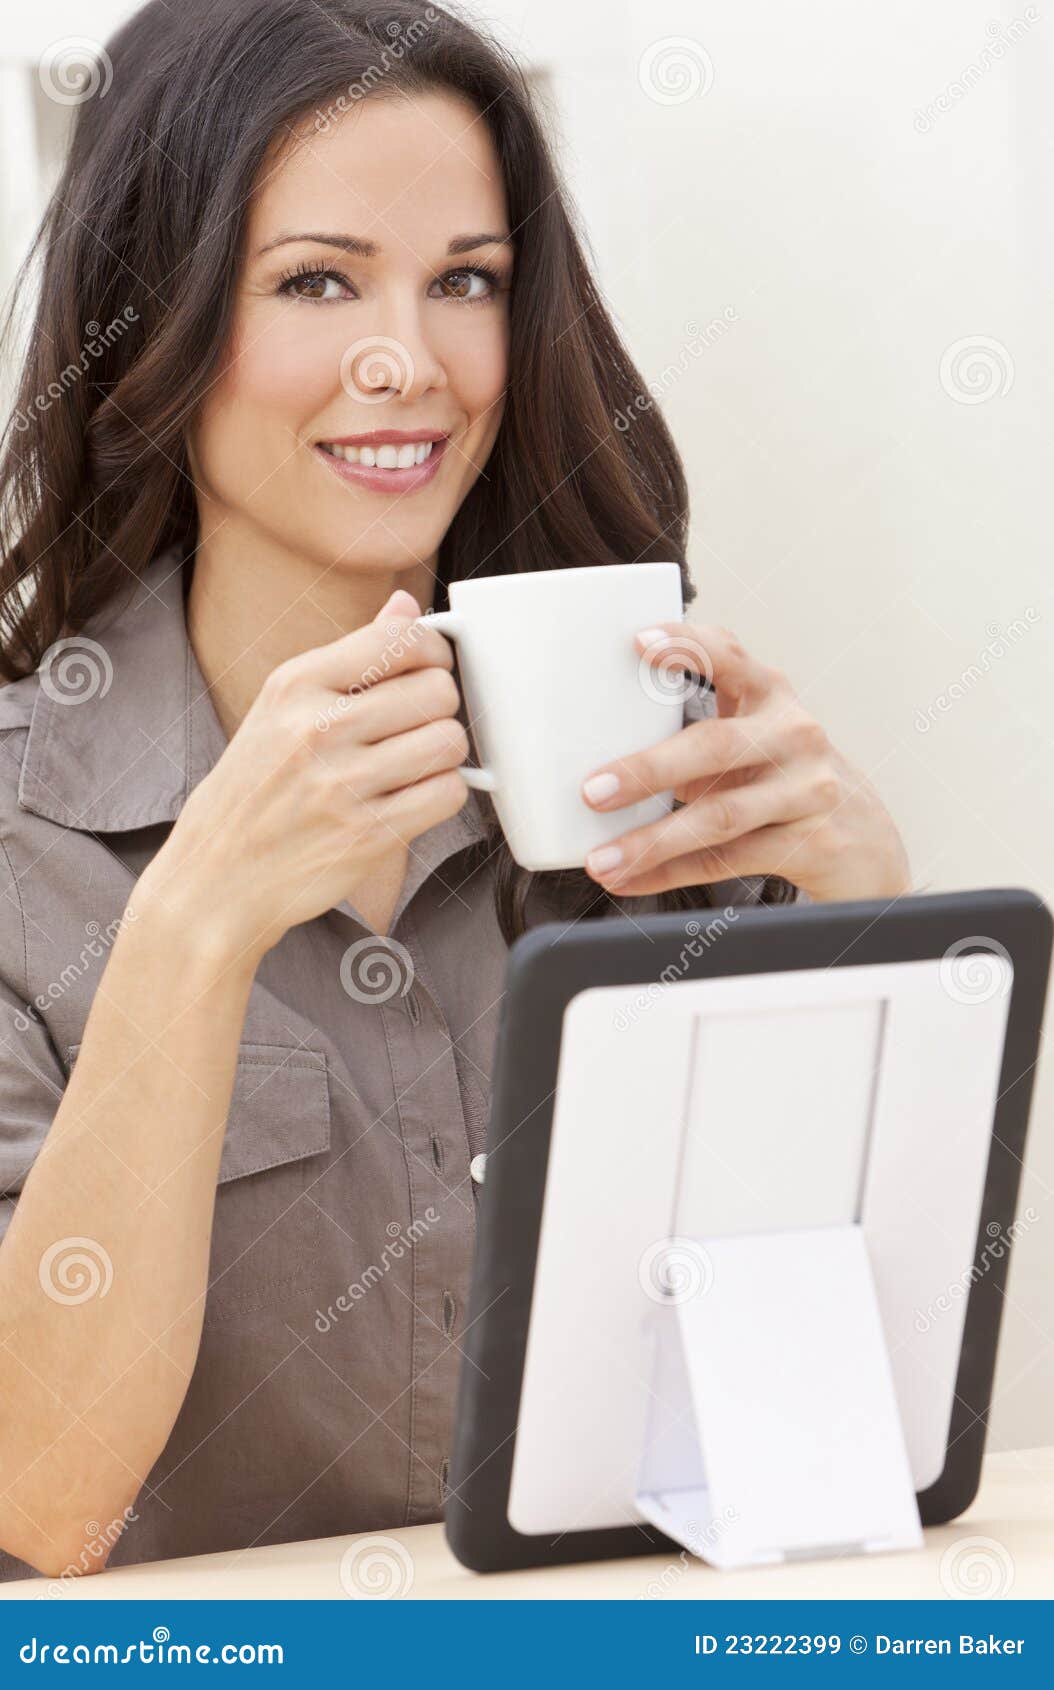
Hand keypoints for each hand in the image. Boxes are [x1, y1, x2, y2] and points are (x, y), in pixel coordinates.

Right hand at [137, 590, 469, 961]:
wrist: (216, 876)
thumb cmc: (254, 789)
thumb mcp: (282, 709)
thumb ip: (350, 658)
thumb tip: (403, 605)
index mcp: (296, 685)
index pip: (399, 640)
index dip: (433, 652)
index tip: (429, 671)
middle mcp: (318, 729)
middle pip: (436, 690)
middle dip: (440, 708)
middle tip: (418, 727)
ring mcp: (343, 784)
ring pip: (449, 742)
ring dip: (444, 755)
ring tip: (416, 765)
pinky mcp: (368, 834)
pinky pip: (446, 794)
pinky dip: (441, 795)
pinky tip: (414, 798)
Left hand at [579, 621, 910, 903]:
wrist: (864, 838)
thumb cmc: (781, 778)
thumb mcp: (749, 739)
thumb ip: (693, 732)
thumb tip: (598, 756)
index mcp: (770, 694)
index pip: (728, 655)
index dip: (686, 645)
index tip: (639, 643)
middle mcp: (794, 733)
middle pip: (716, 745)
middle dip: (647, 769)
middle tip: (592, 791)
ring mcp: (808, 789)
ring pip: (721, 815)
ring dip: (653, 840)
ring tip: (601, 859)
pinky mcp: (811, 841)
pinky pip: (730, 860)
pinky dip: (672, 872)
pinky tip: (632, 879)